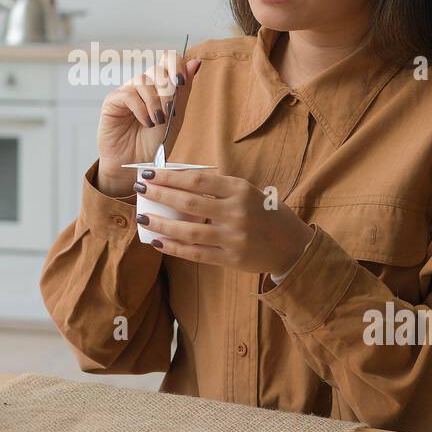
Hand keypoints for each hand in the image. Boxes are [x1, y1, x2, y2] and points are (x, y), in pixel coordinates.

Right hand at [96, 49, 201, 195]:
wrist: (136, 164)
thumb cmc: (154, 143)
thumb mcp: (176, 117)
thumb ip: (184, 90)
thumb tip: (196, 62)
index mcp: (160, 86)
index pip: (168, 60)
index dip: (176, 64)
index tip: (181, 82)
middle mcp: (143, 85)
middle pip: (157, 70)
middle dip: (167, 92)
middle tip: (168, 113)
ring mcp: (127, 91)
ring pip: (143, 80)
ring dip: (154, 102)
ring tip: (157, 122)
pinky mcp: (113, 101)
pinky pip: (128, 94)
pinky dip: (141, 108)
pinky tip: (146, 122)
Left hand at [133, 167, 312, 276]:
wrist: (292, 245)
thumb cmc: (265, 213)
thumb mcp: (247, 192)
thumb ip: (218, 189)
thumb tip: (177, 182)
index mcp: (240, 190)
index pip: (197, 180)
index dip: (169, 176)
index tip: (149, 172)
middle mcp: (236, 212)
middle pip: (189, 202)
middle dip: (160, 194)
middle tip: (139, 189)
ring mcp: (233, 237)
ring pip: (189, 231)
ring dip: (162, 223)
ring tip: (142, 217)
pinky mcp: (231, 259)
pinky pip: (196, 253)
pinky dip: (174, 247)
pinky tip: (158, 241)